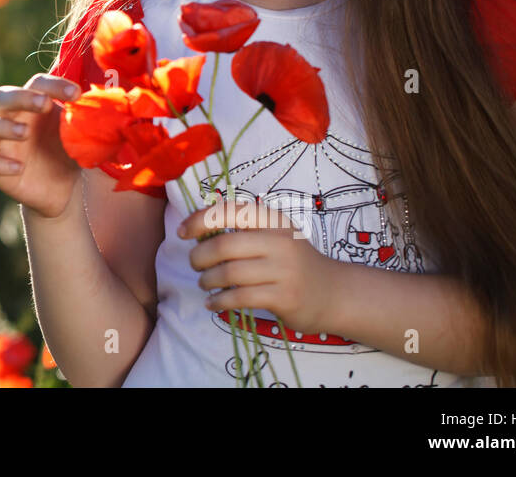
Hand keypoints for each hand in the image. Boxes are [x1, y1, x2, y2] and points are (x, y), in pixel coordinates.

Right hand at [0, 73, 84, 220]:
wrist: (63, 190)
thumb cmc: (70, 152)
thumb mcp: (83, 135)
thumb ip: (88, 120)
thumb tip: (104, 105)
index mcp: (35, 104)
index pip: (36, 84)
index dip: (53, 84)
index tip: (76, 94)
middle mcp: (13, 119)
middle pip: (1, 97)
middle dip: (21, 97)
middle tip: (44, 104)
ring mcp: (1, 145)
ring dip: (2, 126)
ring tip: (24, 133)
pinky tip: (18, 168)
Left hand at [179, 199, 341, 333]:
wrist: (333, 293)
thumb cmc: (293, 262)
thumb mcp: (275, 236)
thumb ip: (243, 230)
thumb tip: (196, 230)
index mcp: (273, 221)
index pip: (230, 211)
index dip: (200, 220)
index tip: (182, 232)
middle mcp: (280, 242)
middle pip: (224, 245)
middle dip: (200, 257)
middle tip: (195, 265)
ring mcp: (284, 270)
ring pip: (229, 273)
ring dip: (208, 280)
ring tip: (205, 283)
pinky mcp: (284, 297)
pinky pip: (240, 298)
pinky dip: (219, 301)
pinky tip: (213, 303)